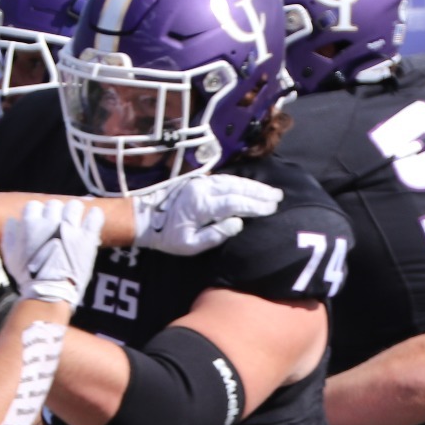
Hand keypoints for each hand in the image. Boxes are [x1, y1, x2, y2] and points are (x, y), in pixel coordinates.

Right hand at [3, 199, 101, 304]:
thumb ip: (9, 235)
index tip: (41, 223)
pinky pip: (95, 216)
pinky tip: (93, 218)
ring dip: (74, 212)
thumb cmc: (28, 277)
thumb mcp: (10, 257)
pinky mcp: (87, 237)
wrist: (49, 292)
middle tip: (59, 226)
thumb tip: (12, 220)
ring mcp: (69, 228)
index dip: (37, 214)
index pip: (34, 206)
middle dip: (55, 213)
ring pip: (74, 206)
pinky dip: (95, 216)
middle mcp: (50, 221)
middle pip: (54, 204)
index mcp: (30, 223)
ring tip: (75, 222)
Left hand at [133, 175, 282, 254]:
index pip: (234, 203)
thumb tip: (237, 224)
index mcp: (201, 206)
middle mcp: (203, 190)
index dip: (254, 205)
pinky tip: (252, 186)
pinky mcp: (200, 182)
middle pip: (237, 188)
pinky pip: (226, 179)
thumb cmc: (168, 236)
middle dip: (260, 193)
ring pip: (233, 181)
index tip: (271, 208)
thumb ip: (215, 235)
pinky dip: (242, 182)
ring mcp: (201, 183)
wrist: (145, 217)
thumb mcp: (190, 245)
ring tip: (271, 192)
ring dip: (253, 186)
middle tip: (279, 197)